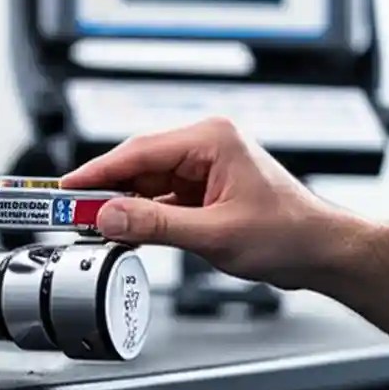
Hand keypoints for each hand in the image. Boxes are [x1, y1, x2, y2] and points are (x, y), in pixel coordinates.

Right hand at [61, 117, 361, 290]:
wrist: (322, 250)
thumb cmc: (288, 234)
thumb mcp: (215, 234)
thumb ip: (156, 225)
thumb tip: (109, 217)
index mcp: (212, 139)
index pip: (139, 151)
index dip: (97, 172)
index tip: (66, 188)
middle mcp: (206, 144)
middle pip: (138, 164)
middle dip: (106, 190)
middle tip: (70, 212)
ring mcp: (206, 165)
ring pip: (147, 181)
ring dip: (123, 205)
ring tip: (94, 227)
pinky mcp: (206, 186)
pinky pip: (162, 195)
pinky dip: (142, 213)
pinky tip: (125, 230)